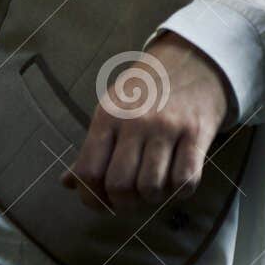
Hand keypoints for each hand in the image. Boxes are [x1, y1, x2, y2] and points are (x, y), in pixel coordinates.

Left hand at [60, 31, 233, 213]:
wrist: (192, 60)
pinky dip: (179, 191)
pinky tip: (177, 181)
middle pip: (120, 185)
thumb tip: (68, 183)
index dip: (91, 199)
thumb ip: (91, 148)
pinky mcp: (197, 132)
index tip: (101, 204)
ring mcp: (167, 127)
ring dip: (152, 198)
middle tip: (131, 201)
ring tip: (155, 187)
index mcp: (107, 116)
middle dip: (123, 204)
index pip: (89, 171)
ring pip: (152, 187)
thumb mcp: (112, 109)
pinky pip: (185, 181)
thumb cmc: (147, 90)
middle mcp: (135, 121)